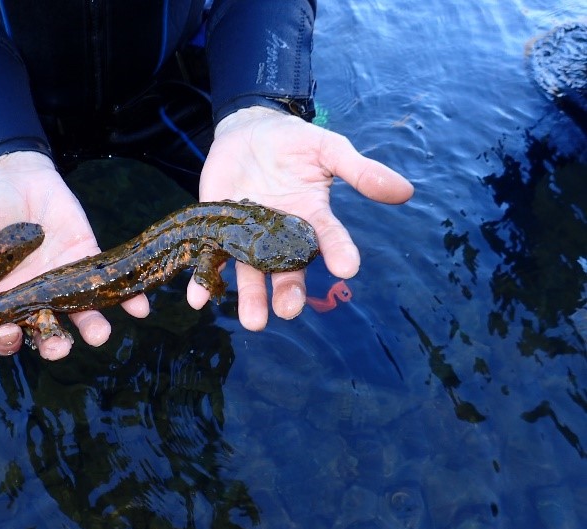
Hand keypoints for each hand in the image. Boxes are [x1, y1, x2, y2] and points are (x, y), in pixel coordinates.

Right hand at [0, 151, 149, 359]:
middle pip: (47, 334)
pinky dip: (129, 299)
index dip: (7, 341)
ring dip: (93, 328)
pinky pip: (111, 286)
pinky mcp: (89, 261)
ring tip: (99, 334)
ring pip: (81, 316)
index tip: (8, 334)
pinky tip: (140, 307)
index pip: (5, 335)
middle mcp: (37, 301)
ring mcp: (65, 283)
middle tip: (59, 347)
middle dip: (54, 345)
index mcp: (4, 304)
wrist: (14, 175)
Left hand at [189, 106, 413, 329]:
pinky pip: (212, 259)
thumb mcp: (327, 148)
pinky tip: (198, 299)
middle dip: (289, 291)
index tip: (348, 268)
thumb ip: (359, 170)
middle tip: (288, 310)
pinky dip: (204, 280)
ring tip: (253, 322)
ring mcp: (249, 237)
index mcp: (311, 218)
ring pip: (251, 274)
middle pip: (288, 270)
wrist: (248, 131)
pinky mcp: (219, 231)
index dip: (339, 252)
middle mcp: (281, 236)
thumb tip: (405, 190)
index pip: (329, 239)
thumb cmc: (293, 142)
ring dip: (250, 298)